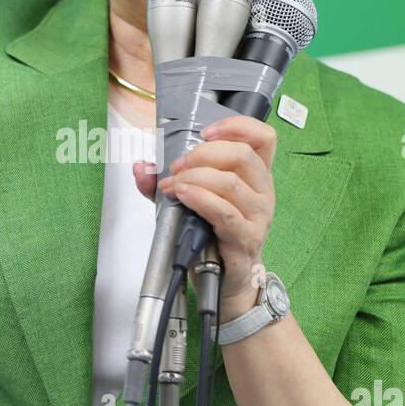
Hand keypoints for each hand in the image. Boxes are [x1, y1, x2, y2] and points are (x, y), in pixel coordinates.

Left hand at [133, 114, 275, 306]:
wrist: (224, 279)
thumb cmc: (212, 235)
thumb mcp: (189, 201)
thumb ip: (164, 182)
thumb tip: (141, 167)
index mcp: (256, 175)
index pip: (263, 138)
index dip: (237, 126)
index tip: (207, 132)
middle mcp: (263, 192)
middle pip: (242, 155)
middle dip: (202, 155)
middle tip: (177, 168)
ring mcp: (257, 216)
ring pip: (232, 182)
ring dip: (196, 178)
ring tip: (174, 185)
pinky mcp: (246, 239)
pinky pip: (225, 213)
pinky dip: (201, 199)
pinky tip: (184, 196)